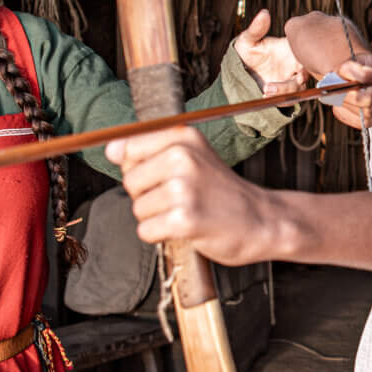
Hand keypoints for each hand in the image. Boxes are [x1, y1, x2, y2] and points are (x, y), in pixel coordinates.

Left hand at [109, 126, 281, 265]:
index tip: (164, 176)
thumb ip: (149, 150)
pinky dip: (160, 235)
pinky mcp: (185, 219)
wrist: (261, 220)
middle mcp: (183, 157)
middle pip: (129, 181)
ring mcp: (184, 188)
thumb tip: (110, 150)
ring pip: (137, 208)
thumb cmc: (222, 191)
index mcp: (182, 137)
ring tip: (186, 212)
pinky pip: (146, 231)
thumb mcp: (192, 156)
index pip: (127, 148)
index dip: (140, 169)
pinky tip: (185, 228)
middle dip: (147, 195)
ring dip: (156, 217)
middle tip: (181, 198)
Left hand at [231, 8, 309, 96]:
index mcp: (292, 50)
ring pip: (298, 88)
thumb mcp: (247, 41)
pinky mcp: (286, 94)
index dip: (304, 60)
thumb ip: (256, 29)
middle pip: (305, 74)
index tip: (293, 66)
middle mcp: (296, 65)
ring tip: (265, 90)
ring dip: (284, 91)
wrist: (240, 74)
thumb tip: (264, 13)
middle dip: (293, 81)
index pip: (306, 53)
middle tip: (274, 83)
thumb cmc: (246, 54)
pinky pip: (290, 99)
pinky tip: (266, 96)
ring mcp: (292, 80)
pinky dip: (281, 99)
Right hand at [330, 52, 371, 130]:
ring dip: (371, 109)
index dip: (361, 75)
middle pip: (348, 95)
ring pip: (354, 110)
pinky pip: (357, 122)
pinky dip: (370, 119)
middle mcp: (339, 81)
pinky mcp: (342, 113)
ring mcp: (338, 98)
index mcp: (351, 65)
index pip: (346, 69)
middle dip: (368, 98)